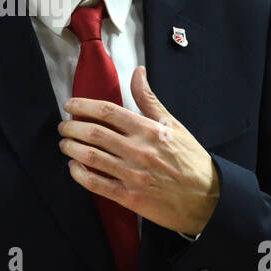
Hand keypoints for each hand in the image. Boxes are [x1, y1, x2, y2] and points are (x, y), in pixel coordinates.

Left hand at [59, 66, 219, 237]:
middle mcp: (138, 150)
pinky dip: (79, 174)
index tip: (69, 105)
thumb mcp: (173, 124)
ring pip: (90, 158)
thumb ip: (149, 99)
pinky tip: (74, 168)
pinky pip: (96, 184)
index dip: (83, 106)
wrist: (207, 198)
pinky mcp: (129, 197)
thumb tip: (137, 71)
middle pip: (94, 133)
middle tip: (64, 126)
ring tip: (65, 144)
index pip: (107, 112)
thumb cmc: (190, 160)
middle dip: (72, 127)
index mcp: (148, 130)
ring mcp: (132, 174)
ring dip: (71, 149)